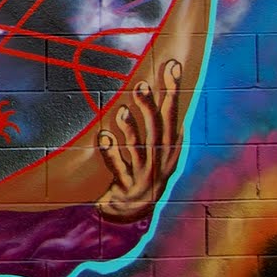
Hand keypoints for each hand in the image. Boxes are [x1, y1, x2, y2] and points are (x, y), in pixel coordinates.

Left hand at [95, 59, 182, 221]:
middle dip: (150, 107)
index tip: (172, 65)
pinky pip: (119, 169)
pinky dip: (111, 154)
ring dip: (131, 129)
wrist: (132, 212)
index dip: (173, 90)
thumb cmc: (142, 171)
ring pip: (139, 149)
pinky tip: (103, 138)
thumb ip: (157, 121)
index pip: (173, 113)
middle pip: (158, 130)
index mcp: (169, 146)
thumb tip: (161, 86)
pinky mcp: (128, 188)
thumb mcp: (154, 148)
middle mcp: (160, 159)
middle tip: (140, 85)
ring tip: (121, 110)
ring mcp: (145, 175)